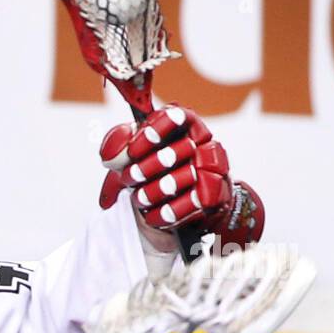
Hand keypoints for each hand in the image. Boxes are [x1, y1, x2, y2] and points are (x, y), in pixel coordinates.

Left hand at [98, 104, 264, 250]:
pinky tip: (152, 216)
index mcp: (183, 127)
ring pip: (192, 175)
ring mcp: (214, 168)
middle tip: (127, 178)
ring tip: (139, 199)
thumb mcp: (127, 161)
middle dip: (149, 166)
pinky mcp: (218, 194)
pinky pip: (198, 201)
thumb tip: (115, 146)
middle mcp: (203, 143)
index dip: (156, 130)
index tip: (133, 149)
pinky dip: (171, 211)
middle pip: (184, 147)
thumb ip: (116, 148)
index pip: (178, 117)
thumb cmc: (151, 176)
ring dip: (158, 190)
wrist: (171, 209)